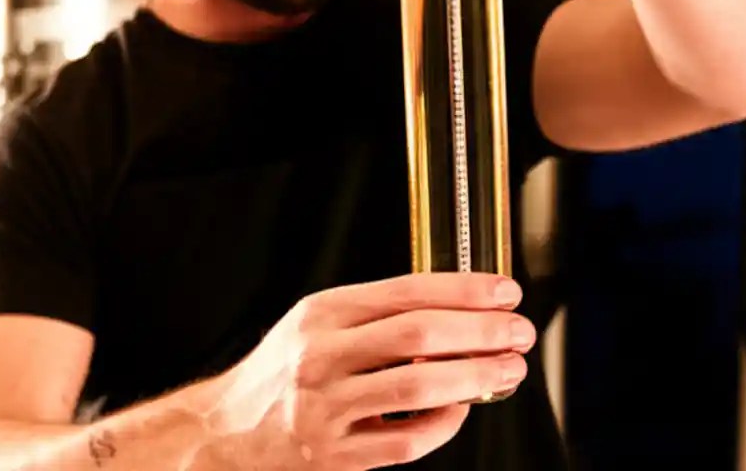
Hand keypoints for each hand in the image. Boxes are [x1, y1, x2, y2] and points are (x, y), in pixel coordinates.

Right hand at [199, 273, 535, 469]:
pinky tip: (459, 410)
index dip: (465, 290)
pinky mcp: (336, 454)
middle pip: (419, 334)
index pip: (407, 291)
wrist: (226, 431)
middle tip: (518, 332)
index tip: (505, 292)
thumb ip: (376, 315)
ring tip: (507, 370)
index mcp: (322, 313)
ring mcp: (326, 407)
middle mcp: (321, 356)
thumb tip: (457, 310)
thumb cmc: (282, 373)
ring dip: (476, 376)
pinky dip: (444, 424)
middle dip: (482, 331)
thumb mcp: (316, 324)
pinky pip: (407, 440)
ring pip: (419, 386)